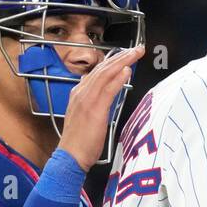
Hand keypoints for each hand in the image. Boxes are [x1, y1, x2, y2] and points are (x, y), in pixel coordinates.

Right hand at [57, 44, 145, 169]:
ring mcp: (86, 100)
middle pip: (102, 69)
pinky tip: (127, 71)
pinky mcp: (94, 109)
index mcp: (78, 94)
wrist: (70, 157)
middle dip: (120, 56)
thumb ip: (94, 102)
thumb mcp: (85, 117)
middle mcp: (81, 93)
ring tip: (134, 54)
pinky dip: (118, 79)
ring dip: (122, 62)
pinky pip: (108, 89)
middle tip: (136, 49)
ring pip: (105, 74)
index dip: (113, 62)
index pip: (97, 72)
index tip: (125, 56)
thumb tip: (105, 91)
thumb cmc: (78, 142)